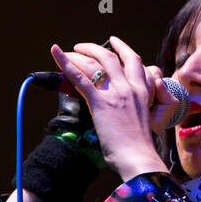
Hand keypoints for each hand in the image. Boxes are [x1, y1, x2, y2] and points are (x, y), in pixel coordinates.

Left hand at [50, 35, 172, 181]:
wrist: (138, 157)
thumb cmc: (139, 146)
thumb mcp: (144, 120)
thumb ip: (134, 108)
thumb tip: (121, 111)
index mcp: (142, 92)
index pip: (135, 63)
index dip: (124, 50)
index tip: (116, 44)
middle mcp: (130, 87)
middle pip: (114, 57)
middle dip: (98, 48)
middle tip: (86, 47)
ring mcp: (116, 93)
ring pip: (98, 61)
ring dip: (84, 51)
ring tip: (73, 49)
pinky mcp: (101, 102)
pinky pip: (79, 77)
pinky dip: (65, 62)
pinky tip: (56, 52)